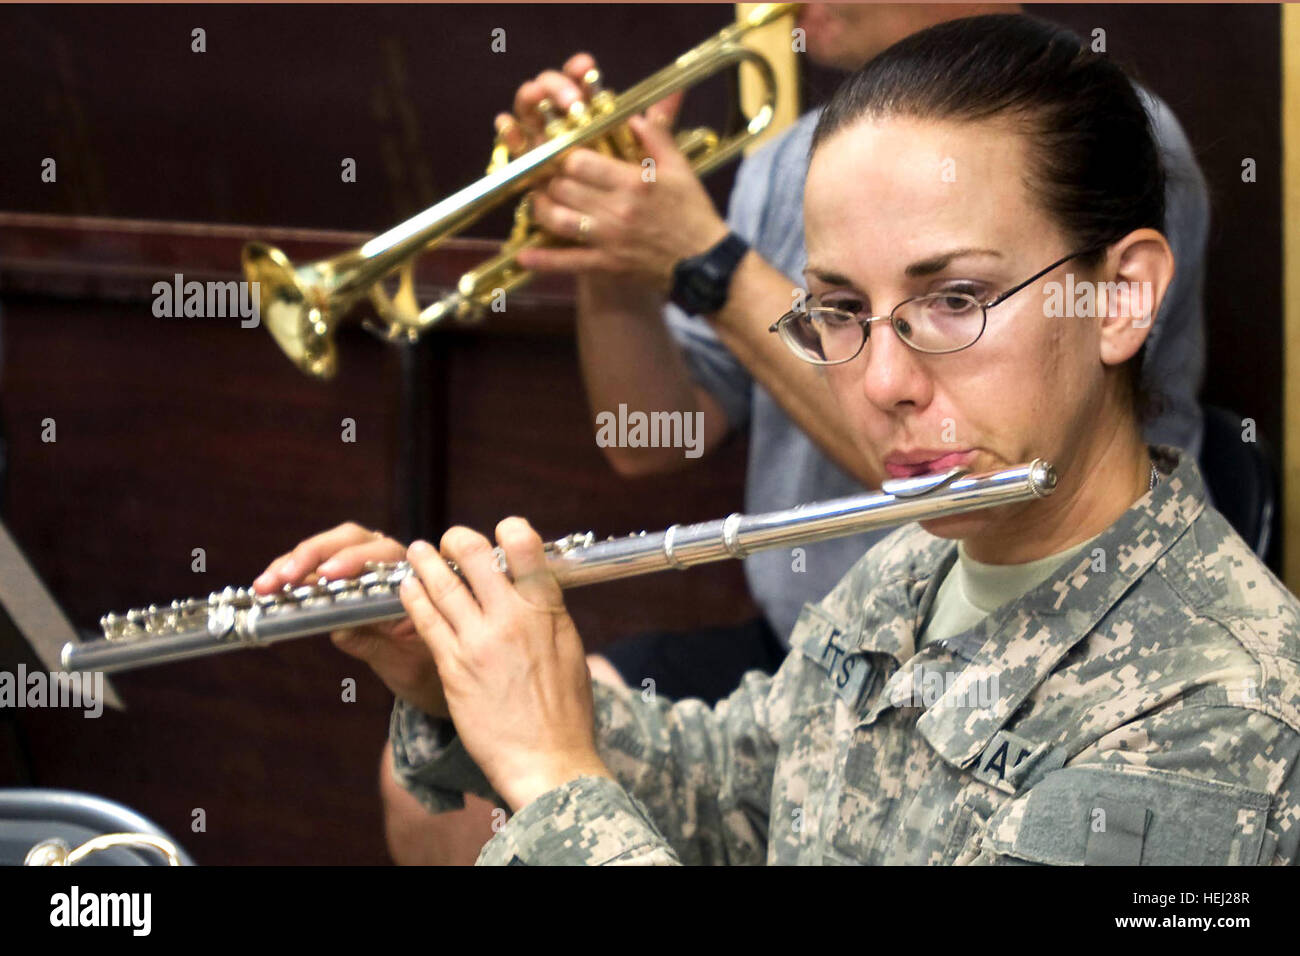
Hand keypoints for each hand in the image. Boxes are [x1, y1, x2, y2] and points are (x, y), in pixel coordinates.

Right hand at [253, 523, 446, 717]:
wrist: (426, 674)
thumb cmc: (421, 663)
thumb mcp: (404, 661)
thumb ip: (376, 644)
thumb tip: (339, 631)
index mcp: (412, 575)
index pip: (382, 553)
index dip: (352, 559)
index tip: (327, 576)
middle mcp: (386, 561)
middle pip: (347, 540)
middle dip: (312, 554)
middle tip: (284, 577)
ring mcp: (360, 567)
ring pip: (325, 550)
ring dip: (292, 563)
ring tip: (266, 584)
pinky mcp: (338, 580)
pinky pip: (312, 570)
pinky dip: (288, 575)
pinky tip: (267, 587)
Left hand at [399, 517, 613, 811]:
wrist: (548, 760)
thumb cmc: (565, 712)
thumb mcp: (570, 651)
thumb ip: (549, 616)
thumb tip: (537, 593)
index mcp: (547, 610)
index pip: (525, 547)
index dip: (508, 530)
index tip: (498, 532)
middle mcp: (512, 617)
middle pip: (474, 556)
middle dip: (456, 540)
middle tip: (448, 541)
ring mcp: (479, 640)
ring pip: (442, 584)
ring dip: (425, 562)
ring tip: (417, 552)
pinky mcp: (453, 666)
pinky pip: (426, 620)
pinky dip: (413, 598)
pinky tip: (407, 588)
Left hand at [500, 54, 727, 289]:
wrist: (705, 262)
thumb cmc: (693, 213)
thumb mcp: (679, 169)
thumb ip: (656, 136)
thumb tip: (632, 114)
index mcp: (632, 182)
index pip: (578, 161)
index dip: (563, 155)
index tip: (562, 153)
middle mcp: (616, 210)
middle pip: (562, 187)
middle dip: (550, 179)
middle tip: (548, 175)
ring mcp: (609, 240)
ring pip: (557, 220)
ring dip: (541, 209)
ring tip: (539, 200)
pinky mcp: (607, 264)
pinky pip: (568, 262)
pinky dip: (544, 260)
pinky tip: (524, 255)